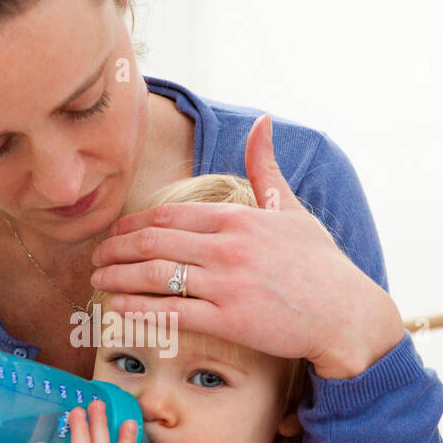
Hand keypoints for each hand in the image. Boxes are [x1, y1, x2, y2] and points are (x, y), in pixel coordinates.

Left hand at [90, 114, 405, 379]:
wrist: (346, 314)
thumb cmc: (321, 265)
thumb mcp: (293, 209)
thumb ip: (266, 168)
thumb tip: (261, 122)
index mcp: (238, 218)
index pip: (169, 214)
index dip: (133, 223)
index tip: (115, 233)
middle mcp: (228, 247)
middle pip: (154, 241)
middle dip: (116, 249)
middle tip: (96, 257)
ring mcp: (227, 284)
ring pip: (155, 275)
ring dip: (118, 277)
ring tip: (98, 281)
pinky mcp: (230, 321)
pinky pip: (172, 312)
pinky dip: (139, 309)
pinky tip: (118, 309)